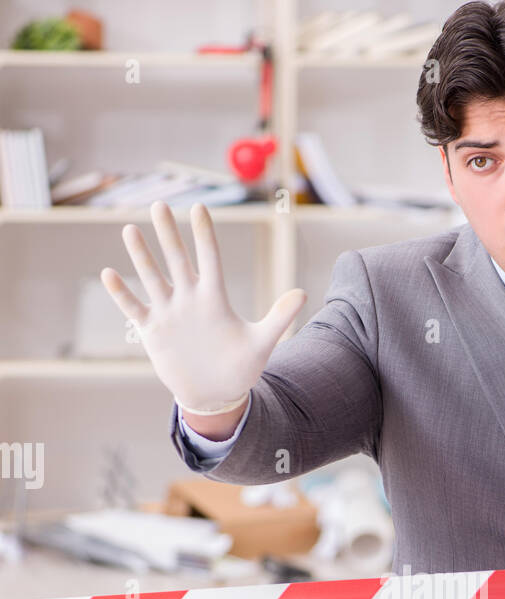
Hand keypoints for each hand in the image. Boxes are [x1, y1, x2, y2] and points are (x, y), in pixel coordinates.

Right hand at [100, 201, 306, 414]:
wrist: (216, 394)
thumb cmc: (240, 368)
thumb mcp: (262, 343)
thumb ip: (280, 317)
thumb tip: (303, 293)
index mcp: (214, 298)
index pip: (209, 259)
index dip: (204, 235)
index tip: (199, 208)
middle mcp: (189, 299)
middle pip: (177, 259)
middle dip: (168, 233)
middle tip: (159, 204)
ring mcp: (169, 313)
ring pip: (152, 277)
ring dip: (141, 255)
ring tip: (129, 229)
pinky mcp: (153, 330)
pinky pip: (134, 307)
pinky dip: (121, 293)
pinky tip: (108, 273)